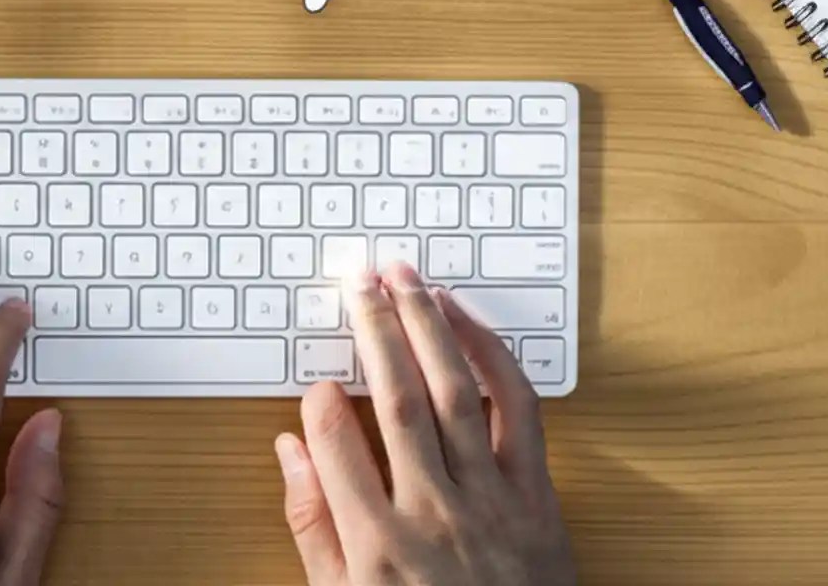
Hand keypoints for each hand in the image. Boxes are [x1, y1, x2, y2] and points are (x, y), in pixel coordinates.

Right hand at [275, 263, 575, 585]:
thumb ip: (313, 528)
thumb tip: (289, 451)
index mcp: (377, 547)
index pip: (334, 442)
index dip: (319, 401)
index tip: (316, 382)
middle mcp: (433, 514)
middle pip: (394, 398)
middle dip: (373, 329)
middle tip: (358, 279)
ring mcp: (492, 500)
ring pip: (454, 392)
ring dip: (428, 326)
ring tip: (407, 279)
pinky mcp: (538, 496)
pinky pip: (520, 411)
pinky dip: (496, 359)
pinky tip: (470, 324)